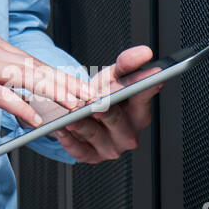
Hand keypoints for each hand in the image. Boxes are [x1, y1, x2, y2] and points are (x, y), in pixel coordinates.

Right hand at [0, 36, 98, 128]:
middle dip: (67, 84)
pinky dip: (23, 107)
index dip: (61, 75)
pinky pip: (3, 96)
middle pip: (38, 67)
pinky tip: (36, 118)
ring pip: (27, 78)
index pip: (35, 61)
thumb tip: (17, 89)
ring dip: (54, 94)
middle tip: (90, 98)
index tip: (81, 87)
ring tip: (74, 107)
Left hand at [53, 45, 163, 162]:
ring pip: (96, 136)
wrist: (82, 111)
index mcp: (140, 111)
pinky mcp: (92, 156)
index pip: (143, 97)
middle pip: (117, 120)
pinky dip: (69, 140)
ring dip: (82, 125)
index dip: (145, 87)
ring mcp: (112, 146)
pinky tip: (60, 129)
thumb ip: (127, 63)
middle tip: (96, 105)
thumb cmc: (103, 94)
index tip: (148, 81)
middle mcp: (129, 132)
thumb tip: (145, 53)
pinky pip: (80, 151)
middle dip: (106, 112)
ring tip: (71, 117)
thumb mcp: (114, 75)